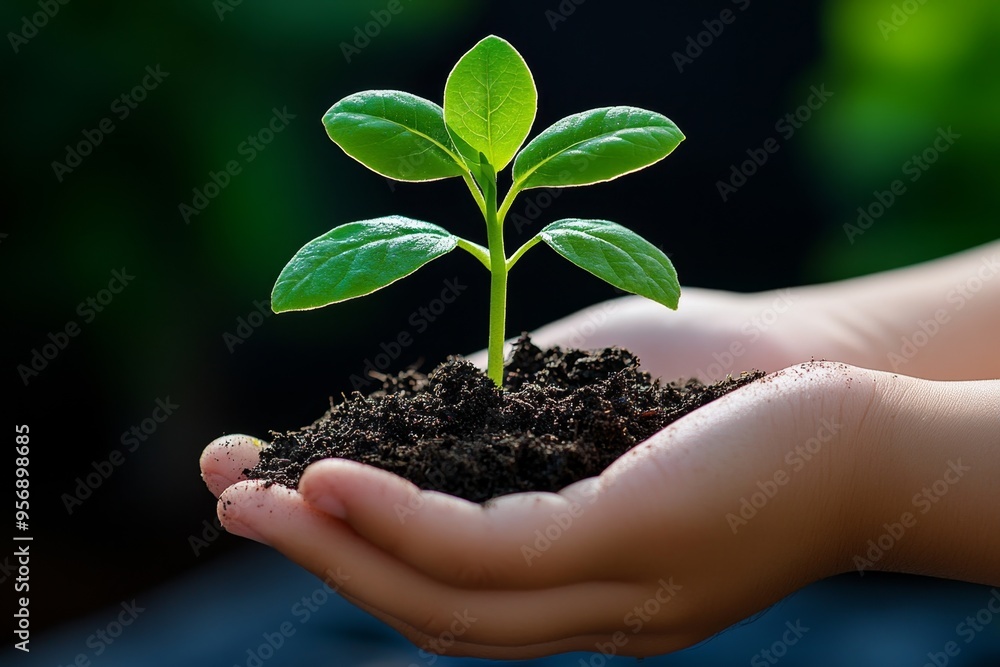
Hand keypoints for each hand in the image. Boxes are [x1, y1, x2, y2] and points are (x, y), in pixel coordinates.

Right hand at [201, 361, 883, 658]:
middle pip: (429, 609)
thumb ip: (514, 427)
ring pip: (442, 597)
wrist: (846, 388)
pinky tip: (330, 485)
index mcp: (580, 580)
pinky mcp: (628, 541)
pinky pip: (487, 552)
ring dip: (331, 549)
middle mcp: (589, 607)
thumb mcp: (594, 406)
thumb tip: (421, 413)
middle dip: (316, 559)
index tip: (272, 502)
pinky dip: (396, 524)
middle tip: (226, 506)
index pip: (448, 588)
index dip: (349, 554)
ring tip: (249, 501)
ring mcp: (609, 587)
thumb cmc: (723, 389)